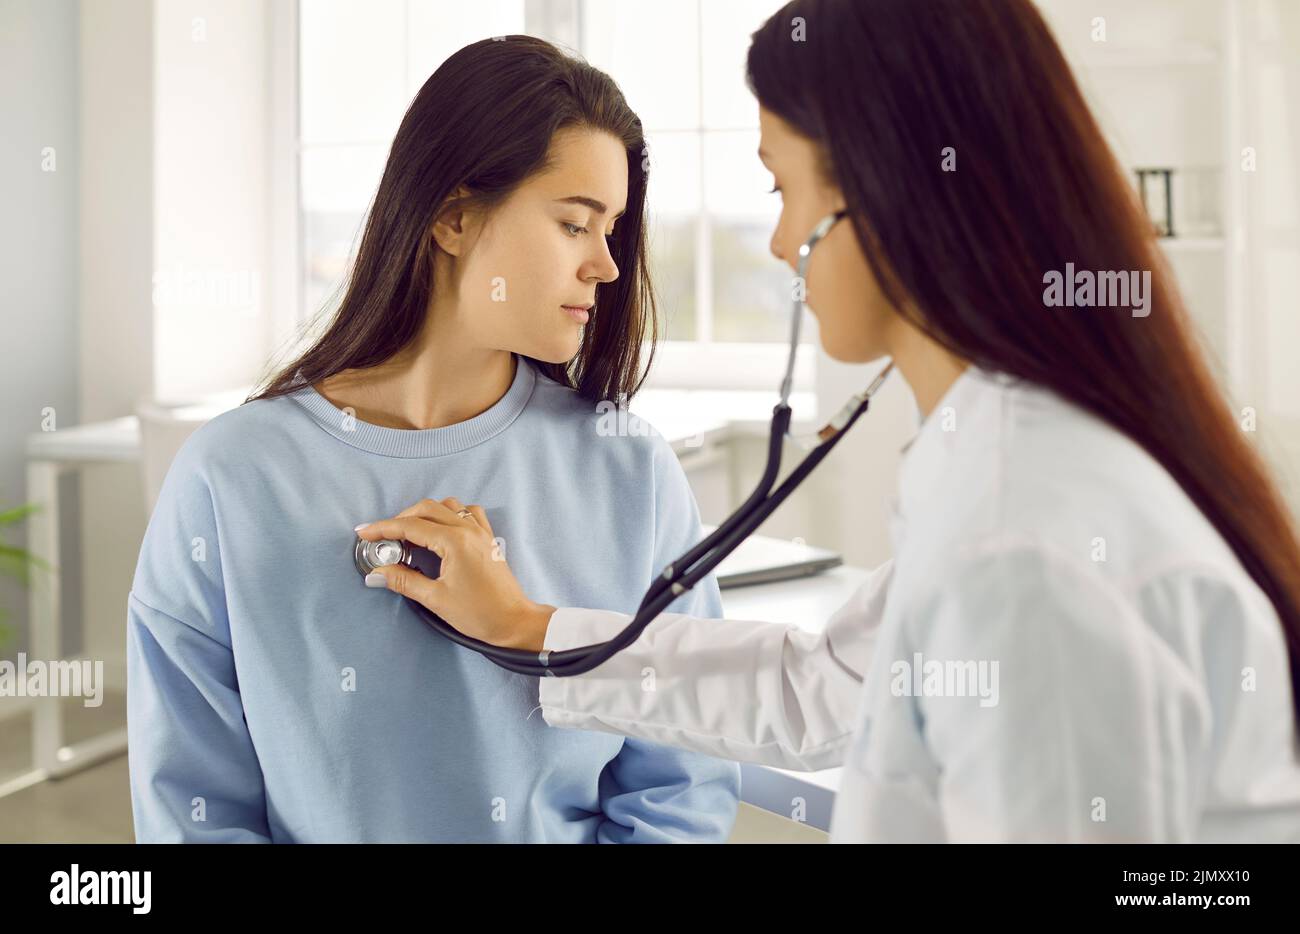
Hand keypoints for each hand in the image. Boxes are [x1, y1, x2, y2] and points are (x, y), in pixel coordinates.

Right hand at [355, 497, 555, 652]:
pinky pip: (467, 513)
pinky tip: (440, 529)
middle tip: (383, 537)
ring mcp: (481, 532)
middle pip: (427, 509)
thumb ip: (404, 582)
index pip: (411, 526)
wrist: (514, 621)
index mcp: (455, 542)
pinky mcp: (488, 539)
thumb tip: (376, 574)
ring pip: (447, 506)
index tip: (364, 533)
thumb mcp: (436, 599)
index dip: (384, 528)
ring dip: (424, 513)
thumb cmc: (480, 613)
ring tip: (409, 534)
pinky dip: (449, 514)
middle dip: (401, 519)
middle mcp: (469, 530)